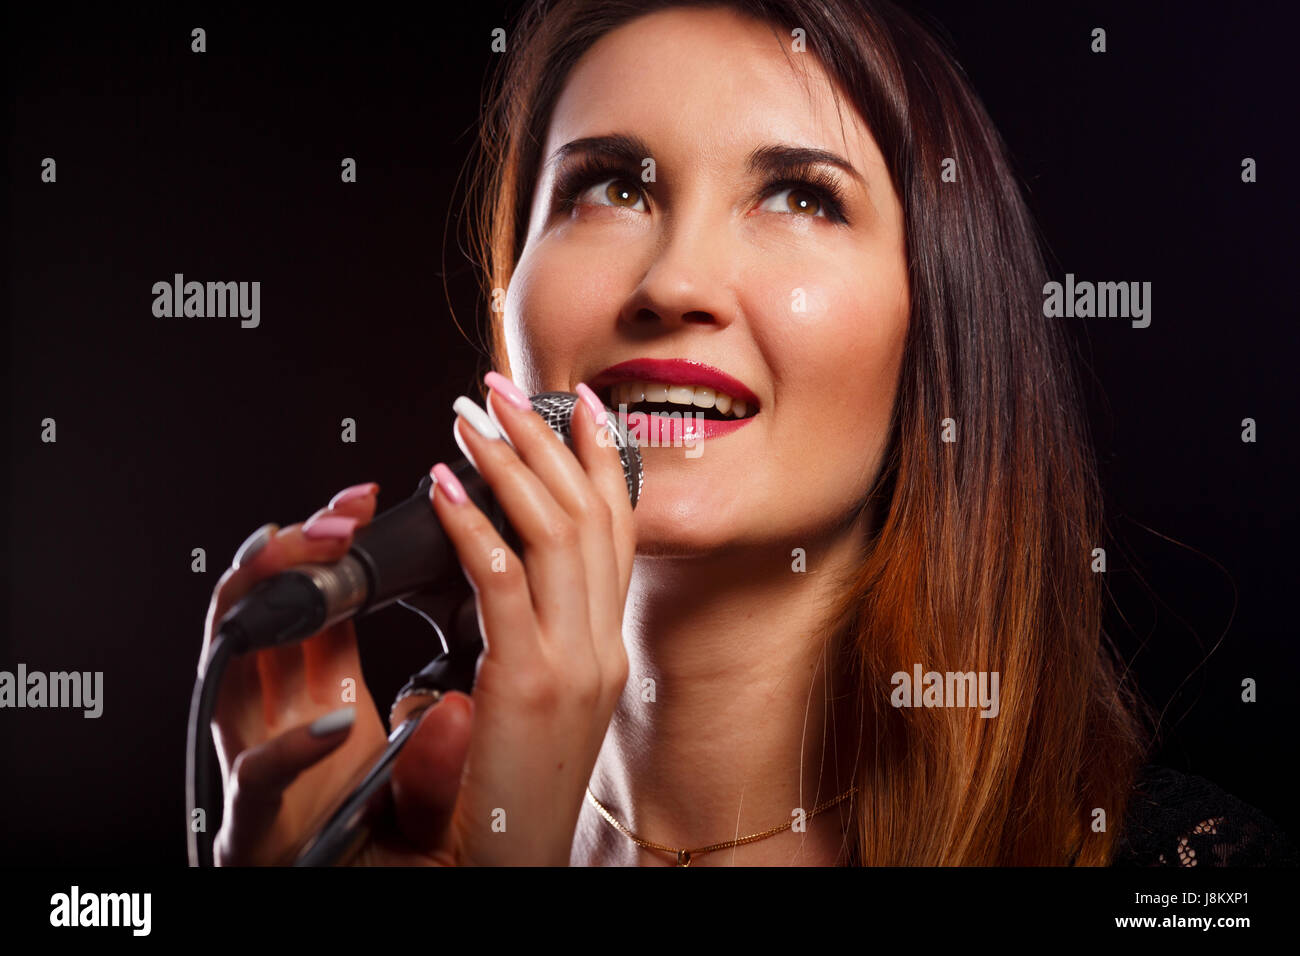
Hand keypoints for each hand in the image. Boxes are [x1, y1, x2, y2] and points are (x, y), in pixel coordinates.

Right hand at [201, 484, 473, 865]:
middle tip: (335, 518)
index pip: (311, 598)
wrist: (372, 897)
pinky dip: (296, 745)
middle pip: (260, 610)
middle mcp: (280, 713)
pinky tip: (337, 720)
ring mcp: (260, 758)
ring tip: (305, 565)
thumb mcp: (417, 745)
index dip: (326, 543)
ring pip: (232, 667)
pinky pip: (262, 773)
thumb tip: (466, 649)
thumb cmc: (385, 828)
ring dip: (266, 606)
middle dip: (289, 551)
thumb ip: (432, 696)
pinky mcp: (259, 819)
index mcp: (320, 690)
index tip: (361, 502)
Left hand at [425, 374, 636, 864]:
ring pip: (554, 533)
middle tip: (507, 387)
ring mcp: (575, 661)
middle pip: (589, 515)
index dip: (599, 459)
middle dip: (547, 439)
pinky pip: (502, 581)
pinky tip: (445, 486)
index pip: (615, 529)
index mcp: (606, 645)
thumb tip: (504, 562)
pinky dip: (474, 524)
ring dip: (511, 464)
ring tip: (472, 418)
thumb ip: (536, 632)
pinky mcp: (531, 681)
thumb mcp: (542, 697)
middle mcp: (602, 644)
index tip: (579, 404)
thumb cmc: (513, 790)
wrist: (512, 864)